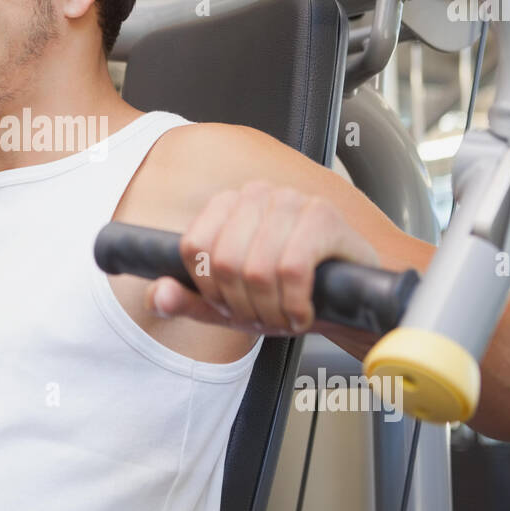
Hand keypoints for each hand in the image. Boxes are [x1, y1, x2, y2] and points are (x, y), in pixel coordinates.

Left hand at [147, 181, 379, 335]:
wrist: (351, 301)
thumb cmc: (290, 295)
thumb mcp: (231, 305)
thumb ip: (190, 301)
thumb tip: (158, 294)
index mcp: (229, 205)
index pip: (194, 246)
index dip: (209, 288)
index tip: (230, 305)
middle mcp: (258, 193)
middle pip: (225, 261)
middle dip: (243, 305)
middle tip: (264, 317)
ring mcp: (292, 200)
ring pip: (258, 268)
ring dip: (271, 309)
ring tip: (285, 315)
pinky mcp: (324, 216)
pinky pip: (292, 268)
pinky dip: (295, 303)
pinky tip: (303, 311)